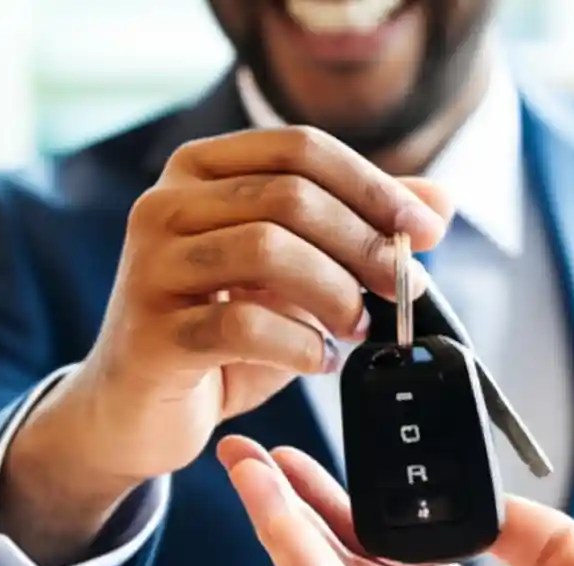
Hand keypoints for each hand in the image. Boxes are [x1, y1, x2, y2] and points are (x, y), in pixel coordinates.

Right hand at [3, 127, 452, 565]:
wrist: (135, 410)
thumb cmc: (221, 333)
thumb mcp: (295, 272)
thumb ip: (357, 229)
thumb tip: (438, 201)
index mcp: (199, 171)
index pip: (300, 148)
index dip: (373, 185)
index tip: (426, 230)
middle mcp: (164, 205)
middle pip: (289, 195)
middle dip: (364, 242)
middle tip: (404, 286)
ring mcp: (149, 267)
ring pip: (265, 249)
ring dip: (335, 291)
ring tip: (359, 326)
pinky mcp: (151, 335)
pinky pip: (241, 325)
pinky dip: (300, 343)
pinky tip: (320, 361)